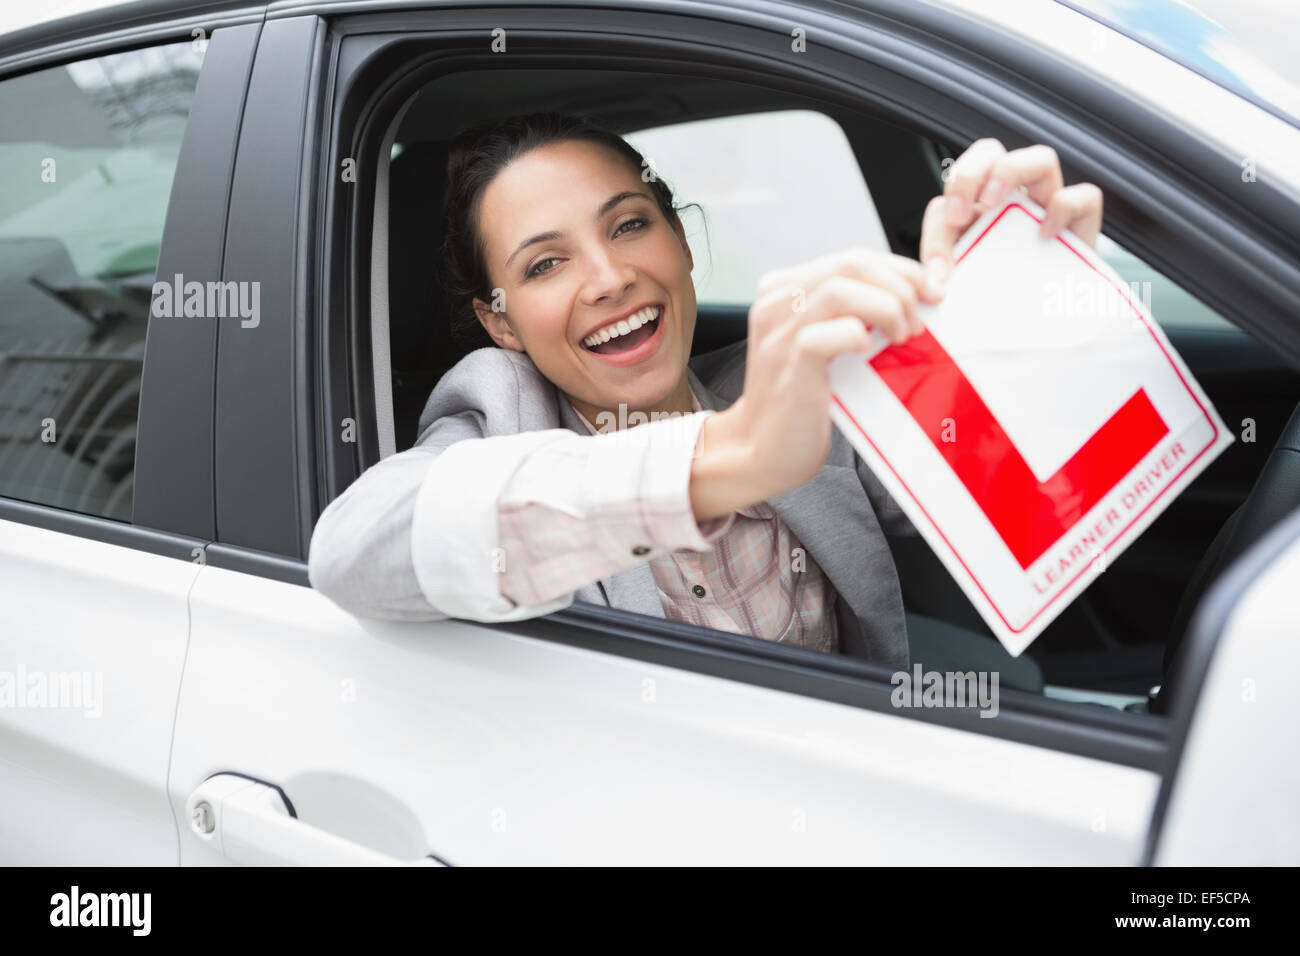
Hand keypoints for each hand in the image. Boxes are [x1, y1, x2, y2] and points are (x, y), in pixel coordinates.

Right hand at [690, 247, 941, 518]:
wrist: (764, 450)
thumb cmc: (803, 399)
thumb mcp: (824, 343)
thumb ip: (850, 313)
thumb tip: (913, 296)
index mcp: (786, 289)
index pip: (854, 259)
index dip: (901, 270)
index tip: (932, 293)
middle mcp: (776, 302)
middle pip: (851, 264)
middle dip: (900, 286)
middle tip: (919, 321)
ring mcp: (778, 332)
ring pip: (840, 291)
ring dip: (886, 309)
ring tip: (902, 336)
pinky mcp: (787, 364)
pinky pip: (827, 334)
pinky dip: (857, 337)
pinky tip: (869, 354)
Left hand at [920, 138, 1103, 290]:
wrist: (1036, 325)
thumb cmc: (997, 294)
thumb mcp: (962, 280)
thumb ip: (943, 272)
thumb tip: (935, 283)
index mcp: (979, 205)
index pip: (959, 182)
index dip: (951, 195)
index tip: (951, 223)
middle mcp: (1013, 197)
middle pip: (992, 153)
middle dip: (972, 171)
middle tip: (961, 210)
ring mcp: (1048, 205)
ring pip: (1040, 159)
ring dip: (1011, 171)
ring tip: (994, 202)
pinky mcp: (1081, 223)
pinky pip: (1083, 196)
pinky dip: (1064, 207)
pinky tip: (1045, 233)